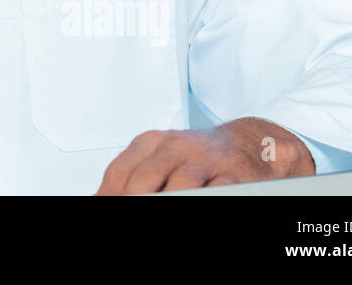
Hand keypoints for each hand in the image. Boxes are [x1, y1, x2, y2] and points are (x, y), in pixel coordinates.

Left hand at [93, 117, 315, 193]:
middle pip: (145, 177)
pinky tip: (194, 205)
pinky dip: (201, 200)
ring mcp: (205, 160)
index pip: (120, 171)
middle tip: (126, 210)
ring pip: (179, 185)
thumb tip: (103, 197)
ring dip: (167, 200)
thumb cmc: (198, 157)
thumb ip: (134, 178)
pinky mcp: (233, 174)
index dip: (108, 193)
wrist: (250, 143)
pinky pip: (215, 191)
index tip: (101, 204)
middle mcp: (175, 147)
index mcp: (152, 142)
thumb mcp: (161, 159)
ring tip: (160, 209)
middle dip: (132, 199)